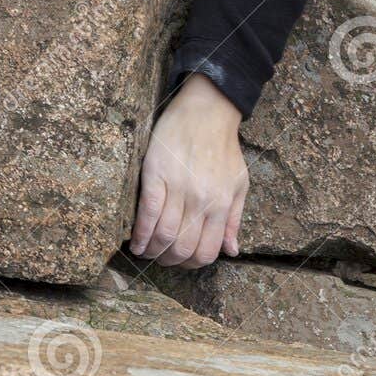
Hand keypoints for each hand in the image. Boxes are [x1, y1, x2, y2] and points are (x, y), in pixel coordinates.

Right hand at [130, 72, 247, 267]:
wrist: (208, 111)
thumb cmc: (224, 148)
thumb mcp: (239, 184)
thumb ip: (234, 219)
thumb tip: (231, 251)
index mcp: (221, 204)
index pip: (206, 252)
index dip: (191, 264)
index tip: (182, 262)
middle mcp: (201, 200)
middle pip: (181, 248)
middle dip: (170, 261)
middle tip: (163, 258)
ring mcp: (178, 188)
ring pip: (162, 236)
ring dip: (152, 252)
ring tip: (148, 252)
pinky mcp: (156, 176)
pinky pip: (146, 214)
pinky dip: (140, 235)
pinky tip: (136, 243)